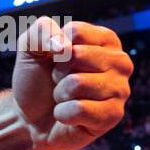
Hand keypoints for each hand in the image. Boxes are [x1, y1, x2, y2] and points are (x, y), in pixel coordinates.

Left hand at [12, 17, 131, 149]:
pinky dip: (63, 113)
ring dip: (59, 93)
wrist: (28, 118)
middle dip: (57, 72)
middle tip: (59, 82)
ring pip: (77, 83)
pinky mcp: (113, 115)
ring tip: (64, 98)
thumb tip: (63, 47)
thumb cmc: (36, 80)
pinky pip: (80, 109)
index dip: (55, 49)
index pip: (76, 32)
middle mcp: (120, 62)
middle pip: (77, 55)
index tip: (56, 60)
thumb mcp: (31, 48)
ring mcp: (120, 89)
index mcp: (106, 40)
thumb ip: (42, 31)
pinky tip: (68, 116)